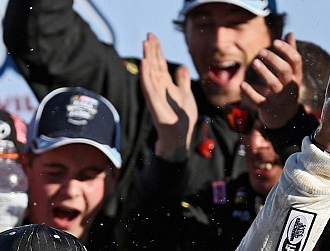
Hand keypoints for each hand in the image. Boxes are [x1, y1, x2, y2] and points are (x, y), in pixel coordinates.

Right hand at [140, 33, 197, 161]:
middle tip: (148, 35)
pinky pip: (148, 87)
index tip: (153, 37)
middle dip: (151, 50)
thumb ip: (181, 81)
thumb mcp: (185, 94)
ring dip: (147, 58)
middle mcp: (158, 88)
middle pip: (153, 65)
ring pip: (149, 72)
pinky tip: (144, 63)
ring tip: (145, 43)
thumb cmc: (181, 118)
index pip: (159, 64)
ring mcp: (154, 95)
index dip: (156, 50)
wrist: (179, 136)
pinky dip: (145, 75)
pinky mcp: (154, 103)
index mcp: (165, 85)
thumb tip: (180, 67)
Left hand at [241, 33, 302, 128]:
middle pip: (285, 71)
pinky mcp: (268, 108)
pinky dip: (250, 92)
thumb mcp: (292, 74)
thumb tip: (290, 33)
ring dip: (263, 72)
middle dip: (274, 60)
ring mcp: (279, 99)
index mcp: (297, 77)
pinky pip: (258, 100)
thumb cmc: (286, 90)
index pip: (296, 60)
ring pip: (273, 84)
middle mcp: (290, 87)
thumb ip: (290, 54)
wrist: (284, 118)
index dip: (287, 49)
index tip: (275, 41)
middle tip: (261, 51)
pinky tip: (242, 84)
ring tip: (254, 62)